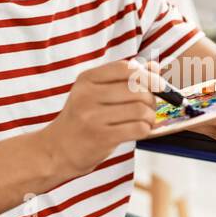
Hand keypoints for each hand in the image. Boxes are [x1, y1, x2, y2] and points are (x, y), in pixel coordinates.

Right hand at [43, 59, 166, 174]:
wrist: (58, 150)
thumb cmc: (82, 119)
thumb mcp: (96, 93)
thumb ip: (124, 79)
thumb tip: (155, 66)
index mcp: (86, 79)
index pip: (125, 68)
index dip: (147, 74)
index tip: (157, 84)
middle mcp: (87, 95)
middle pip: (137, 89)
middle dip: (151, 98)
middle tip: (149, 107)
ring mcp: (93, 117)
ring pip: (140, 110)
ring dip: (150, 117)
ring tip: (145, 121)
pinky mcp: (102, 137)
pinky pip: (138, 128)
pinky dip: (146, 129)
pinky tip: (139, 131)